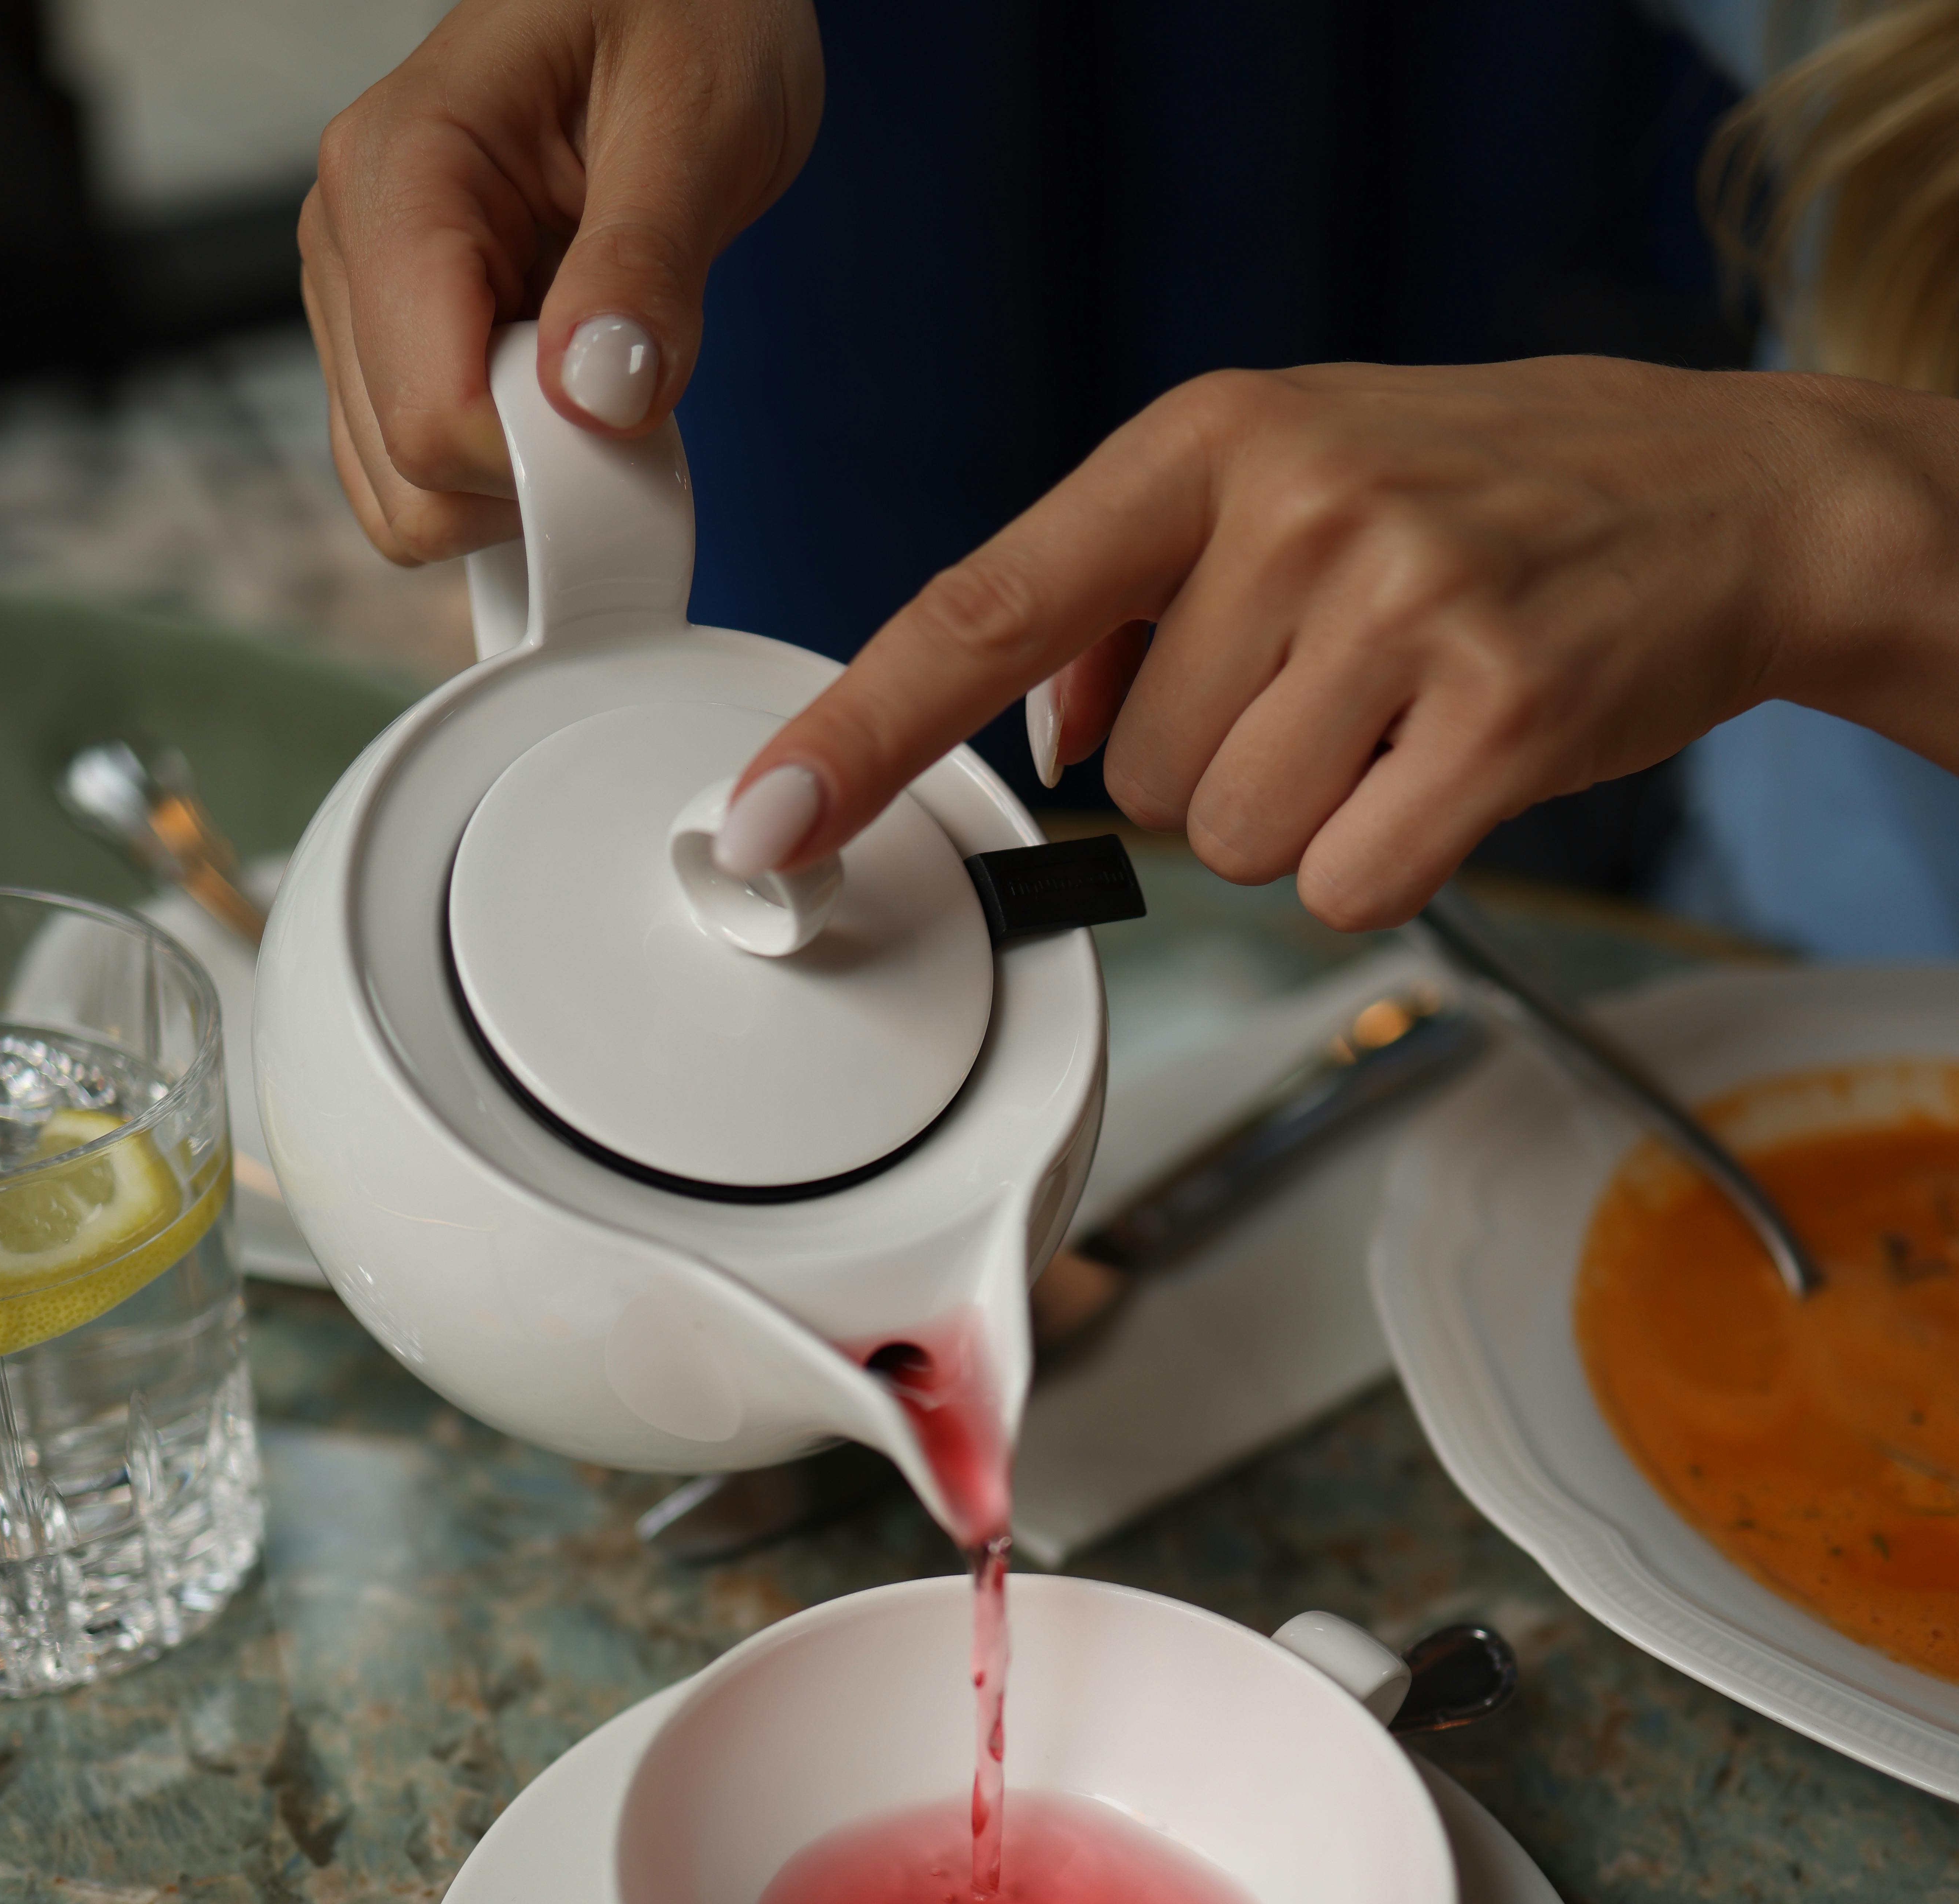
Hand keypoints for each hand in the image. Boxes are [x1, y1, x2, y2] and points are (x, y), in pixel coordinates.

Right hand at [299, 0, 822, 565]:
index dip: (544, 466)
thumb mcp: (698, 118)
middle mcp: (352, 236)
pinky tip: (562, 396)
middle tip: (624, 394)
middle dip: (531, 482)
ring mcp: (361, 294)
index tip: (631, 420)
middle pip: (408, 471)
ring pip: (405, 492)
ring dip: (519, 482)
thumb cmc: (684, 17)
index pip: (433, 414)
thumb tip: (598, 393)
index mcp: (404, 171)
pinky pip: (425, 471)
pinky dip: (507, 474)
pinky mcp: (393, 336)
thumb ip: (646, 263)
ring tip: (592, 380)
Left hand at [711, 356, 1864, 930]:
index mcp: (1206, 443)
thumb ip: (1135, 603)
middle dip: (1224, 763)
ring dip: (1308, 812)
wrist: (1718, 494)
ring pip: (1236, 838)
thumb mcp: (1286, 483)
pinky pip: (1348, 878)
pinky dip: (1390, 857)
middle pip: (1137, 774)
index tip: (767, 821)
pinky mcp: (1499, 710)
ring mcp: (1400, 605)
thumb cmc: (1478, 500)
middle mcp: (1291, 510)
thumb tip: (1047, 738)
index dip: (859, 731)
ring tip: (1401, 714)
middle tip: (1340, 682)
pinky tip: (1454, 763)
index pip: (982, 608)